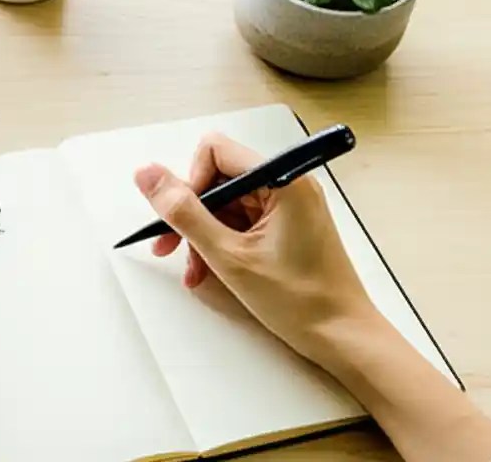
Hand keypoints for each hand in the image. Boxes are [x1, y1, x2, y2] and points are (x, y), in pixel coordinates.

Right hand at [133, 132, 380, 362]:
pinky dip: (219, 244)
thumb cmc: (301, 300)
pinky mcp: (285, 227)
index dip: (190, 182)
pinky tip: (208, 272)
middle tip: (169, 247)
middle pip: (218, 179)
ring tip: (193, 271)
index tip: (180, 218)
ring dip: (201, 235)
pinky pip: (239, 223)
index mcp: (283, 180)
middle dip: (190, 214)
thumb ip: (184, 213)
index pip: (216, 152)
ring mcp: (288, 207)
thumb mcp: (229, 255)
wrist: (343, 338)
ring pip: (225, 205)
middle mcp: (288, 185)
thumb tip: (147, 174)